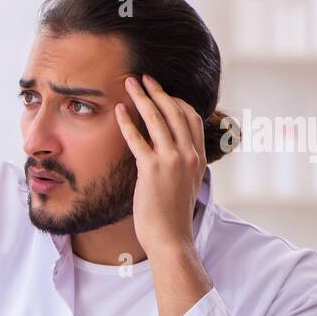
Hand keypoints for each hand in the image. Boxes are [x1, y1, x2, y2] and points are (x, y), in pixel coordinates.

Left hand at [115, 74, 205, 256]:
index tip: (161, 92)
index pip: (192, 118)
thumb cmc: (172, 217)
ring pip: (158, 120)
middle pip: (176, 112)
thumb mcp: (184, 186)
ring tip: (129, 84)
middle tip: (144, 77)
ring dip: (142, 98)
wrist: (171, 238)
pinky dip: (127, 122)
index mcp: (198, 158)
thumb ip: (180, 167)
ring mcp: (172, 161)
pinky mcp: (152, 170)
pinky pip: (138, 139)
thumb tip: (167, 156)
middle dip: (158, 91)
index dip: (176, 101)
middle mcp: (189, 155)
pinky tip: (118, 111)